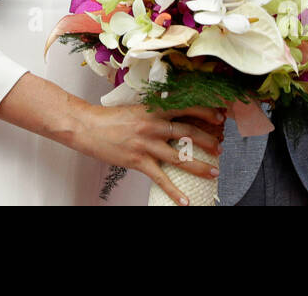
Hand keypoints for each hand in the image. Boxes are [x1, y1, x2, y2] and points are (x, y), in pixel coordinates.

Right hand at [66, 101, 225, 204]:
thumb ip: (155, 112)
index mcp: (153, 109)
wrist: (87, 126)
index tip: (219, 117)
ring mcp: (146, 144)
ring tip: (214, 172)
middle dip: (208, 141)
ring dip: (199, 166)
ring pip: (180, 156)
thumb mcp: (136, 108)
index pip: (185, 107)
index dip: (205, 112)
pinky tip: (185, 201)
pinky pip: (160, 178)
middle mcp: (152, 125)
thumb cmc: (110, 118)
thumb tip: (175, 117)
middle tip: (220, 148)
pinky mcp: (138, 161)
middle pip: (188, 132)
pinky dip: (174, 191)